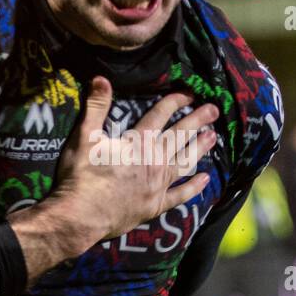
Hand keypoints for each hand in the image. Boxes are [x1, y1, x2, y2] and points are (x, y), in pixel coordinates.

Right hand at [7, 76, 217, 286]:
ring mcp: (158, 184)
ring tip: (213, 138)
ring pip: (185, 162)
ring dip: (200, 148)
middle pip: (180, 136)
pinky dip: (194, 187)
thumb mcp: (84, 137)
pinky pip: (180, 195)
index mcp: (138, 142)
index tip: (189, 94)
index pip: (160, 115)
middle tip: (214, 110)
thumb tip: (101, 78)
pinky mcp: (156, 205)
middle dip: (197, 120)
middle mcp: (154, 161)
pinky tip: (206, 180)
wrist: (81, 216)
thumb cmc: (81, 176)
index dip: (175, 102)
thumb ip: (96, 107)